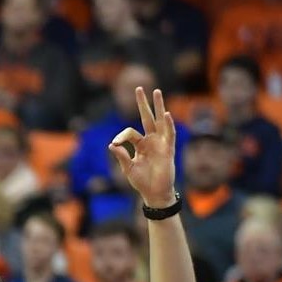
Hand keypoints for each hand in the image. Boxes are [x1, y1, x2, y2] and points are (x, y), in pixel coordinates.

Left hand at [107, 86, 177, 206]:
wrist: (154, 193)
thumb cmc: (142, 181)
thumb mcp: (128, 169)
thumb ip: (121, 157)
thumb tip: (111, 145)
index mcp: (140, 144)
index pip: (130, 133)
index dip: (121, 136)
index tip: (115, 144)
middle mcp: (151, 140)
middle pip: (147, 117)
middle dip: (144, 103)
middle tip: (140, 88)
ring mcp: (161, 143)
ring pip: (160, 121)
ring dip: (159, 106)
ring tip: (157, 91)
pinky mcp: (168, 150)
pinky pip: (169, 135)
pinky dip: (168, 125)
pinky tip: (166, 114)